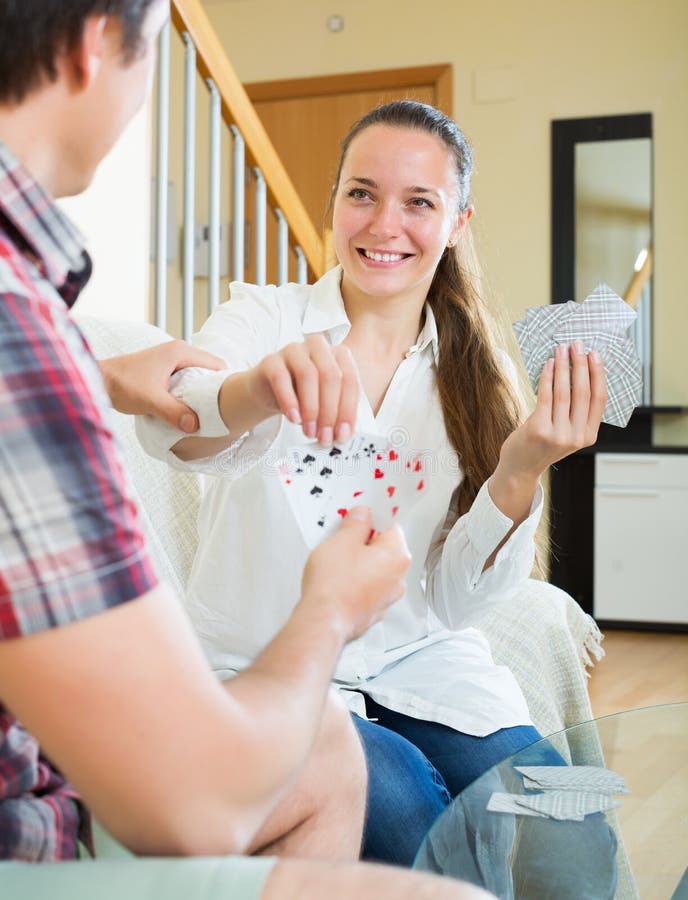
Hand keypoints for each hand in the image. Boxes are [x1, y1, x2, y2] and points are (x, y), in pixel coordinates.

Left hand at [100, 341, 224, 432]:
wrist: (97, 380)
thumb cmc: (122, 384)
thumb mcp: (151, 400)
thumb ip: (174, 412)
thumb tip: (195, 426)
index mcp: (180, 352)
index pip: (217, 364)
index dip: (225, 383)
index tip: (229, 403)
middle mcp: (178, 352)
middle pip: (209, 371)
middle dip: (214, 390)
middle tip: (219, 412)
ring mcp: (170, 360)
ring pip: (197, 377)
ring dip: (200, 394)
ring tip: (204, 414)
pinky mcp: (163, 370)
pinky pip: (186, 381)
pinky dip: (189, 394)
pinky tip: (187, 409)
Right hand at [244, 335, 358, 444]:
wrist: (268, 391)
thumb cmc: (302, 396)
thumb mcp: (325, 402)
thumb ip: (338, 412)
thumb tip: (344, 433)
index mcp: (339, 354)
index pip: (350, 379)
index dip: (348, 409)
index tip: (343, 434)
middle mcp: (318, 347)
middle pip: (330, 376)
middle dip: (330, 411)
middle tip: (325, 436)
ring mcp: (294, 350)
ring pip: (308, 375)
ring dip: (311, 409)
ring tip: (309, 431)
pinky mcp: (271, 360)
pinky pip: (281, 378)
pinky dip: (289, 401)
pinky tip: (293, 419)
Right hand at [300, 508, 410, 641]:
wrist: (323, 621)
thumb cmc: (335, 585)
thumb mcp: (342, 541)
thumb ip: (355, 524)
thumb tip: (361, 517)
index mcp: (398, 556)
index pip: (392, 527)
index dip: (373, 519)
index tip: (359, 517)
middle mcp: (398, 579)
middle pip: (384, 550)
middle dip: (364, 542)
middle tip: (342, 537)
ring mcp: (386, 598)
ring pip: (374, 571)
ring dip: (358, 563)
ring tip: (334, 560)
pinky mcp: (372, 612)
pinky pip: (366, 588)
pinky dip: (355, 582)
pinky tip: (336, 580)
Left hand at [498, 341, 606, 481]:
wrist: (520, 468)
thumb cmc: (542, 444)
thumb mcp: (566, 432)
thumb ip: (576, 411)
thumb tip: (578, 372)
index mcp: (589, 436)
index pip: (600, 399)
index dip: (598, 374)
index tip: (595, 354)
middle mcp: (576, 437)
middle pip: (583, 392)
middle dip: (581, 364)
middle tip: (577, 345)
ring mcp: (558, 435)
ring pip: (564, 392)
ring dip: (563, 366)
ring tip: (561, 349)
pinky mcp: (539, 429)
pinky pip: (546, 396)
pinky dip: (548, 377)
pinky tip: (548, 364)